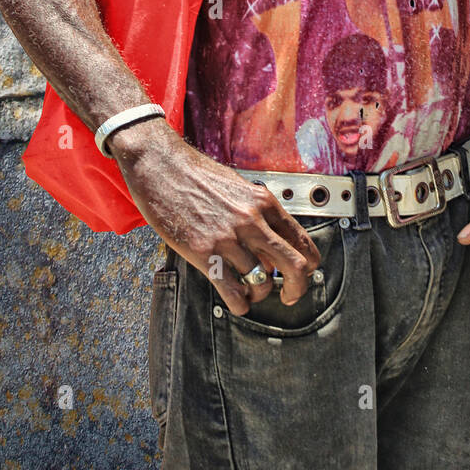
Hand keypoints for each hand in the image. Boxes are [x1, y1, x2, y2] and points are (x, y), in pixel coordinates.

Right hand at [109, 120, 321, 315]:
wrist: (160, 165)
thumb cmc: (196, 173)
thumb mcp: (238, 186)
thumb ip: (257, 213)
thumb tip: (270, 243)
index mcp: (263, 202)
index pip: (302, 240)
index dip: (309, 264)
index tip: (304, 274)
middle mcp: (251, 220)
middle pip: (293, 265)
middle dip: (297, 288)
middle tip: (290, 296)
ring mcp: (228, 238)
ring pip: (261, 282)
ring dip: (260, 293)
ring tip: (252, 292)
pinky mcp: (204, 252)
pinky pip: (232, 291)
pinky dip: (240, 304)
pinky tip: (237, 302)